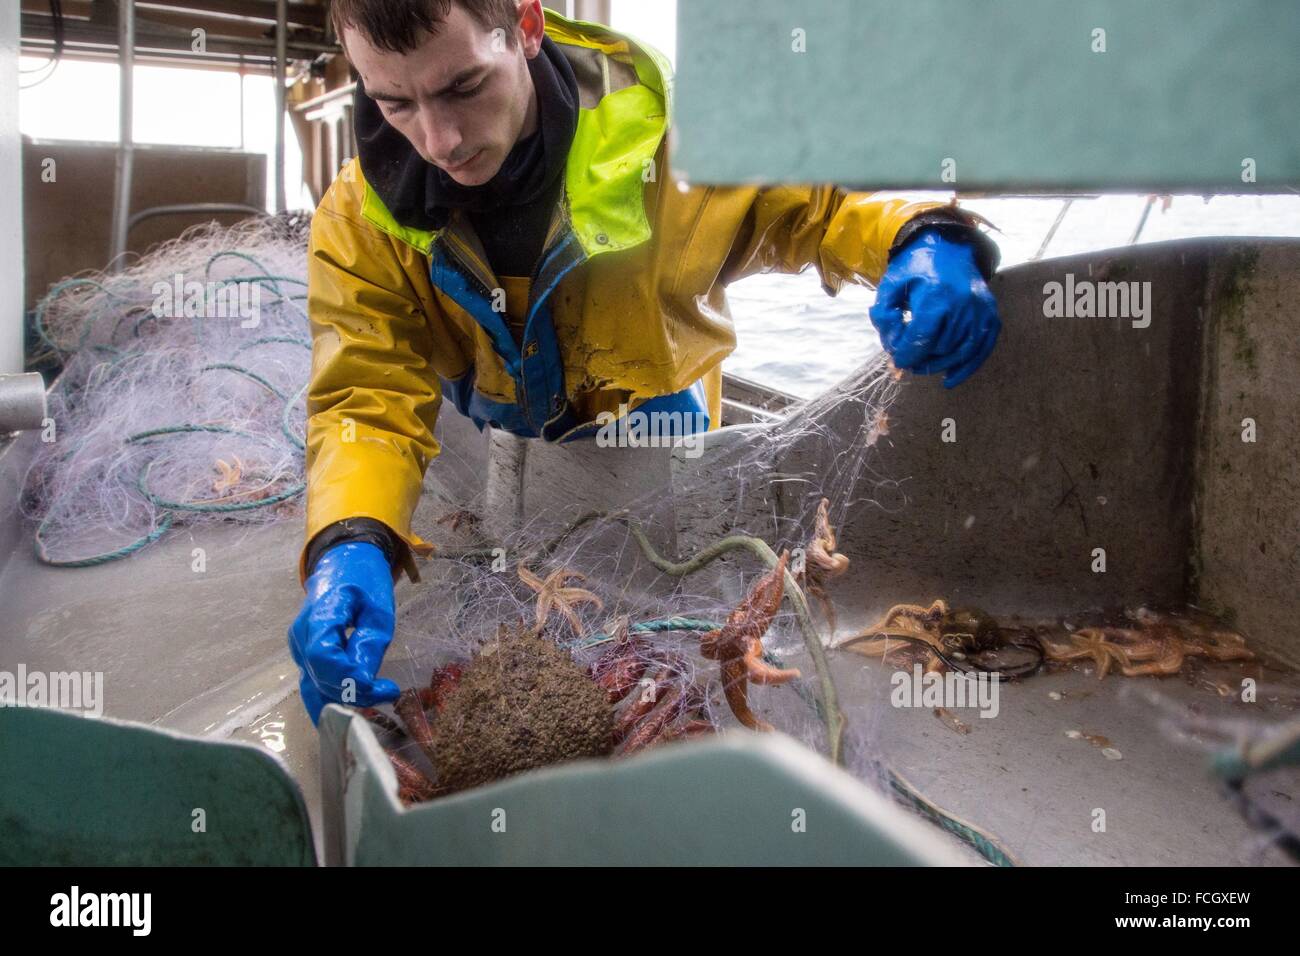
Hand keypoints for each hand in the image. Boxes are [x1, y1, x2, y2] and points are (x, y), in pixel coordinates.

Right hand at [288, 541, 399, 723]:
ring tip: (378, 694)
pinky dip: (333, 699)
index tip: (380, 686)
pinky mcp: (304, 657)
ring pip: (316, 685)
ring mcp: (298, 647)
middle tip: (389, 691)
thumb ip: (369, 645)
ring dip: (346, 698)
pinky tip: (354, 712)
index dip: (348, 678)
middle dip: (354, 691)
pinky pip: (314, 684)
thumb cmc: (364, 583)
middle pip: (320, 676)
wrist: (343, 566)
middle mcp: (301, 634)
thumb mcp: (378, 610)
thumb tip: (364, 683)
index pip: (323, 656)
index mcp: (320, 614)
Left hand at [869, 227, 999, 387]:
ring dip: (939, 364)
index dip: (907, 355)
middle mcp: (964, 304)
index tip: (898, 360)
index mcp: (937, 295)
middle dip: (921, 358)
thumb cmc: (915, 268)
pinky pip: (982, 349)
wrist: (948, 246)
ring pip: (960, 353)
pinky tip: (949, 379)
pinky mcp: (991, 315)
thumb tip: (893, 346)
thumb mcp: (890, 286)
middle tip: (908, 357)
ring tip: (923, 364)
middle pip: (940, 349)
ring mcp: (981, 310)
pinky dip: (967, 367)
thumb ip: (884, 316)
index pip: (922, 339)